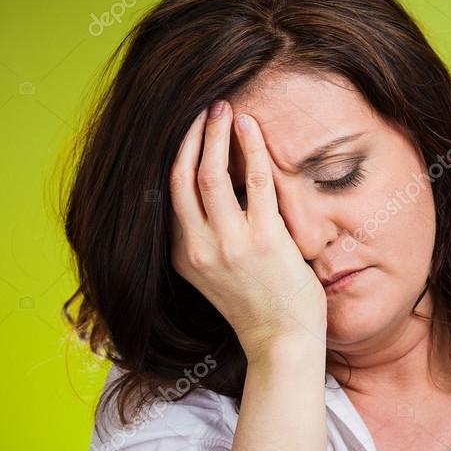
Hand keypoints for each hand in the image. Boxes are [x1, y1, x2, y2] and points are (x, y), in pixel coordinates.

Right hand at [169, 100, 326, 354]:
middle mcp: (198, 248)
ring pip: (212, 174)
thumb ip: (203, 239)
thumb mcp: (212, 274)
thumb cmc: (256, 306)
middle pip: (182, 176)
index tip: (190, 129)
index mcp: (181, 255)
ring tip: (224, 109)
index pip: (169, 192)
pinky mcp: (265, 240)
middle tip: (207, 107)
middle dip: (193, 135)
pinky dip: (251, 149)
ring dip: (216, 134)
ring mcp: (230, 244)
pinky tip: (251, 128)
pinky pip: (256, 181)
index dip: (178, 154)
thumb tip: (208, 193)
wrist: (282, 342)